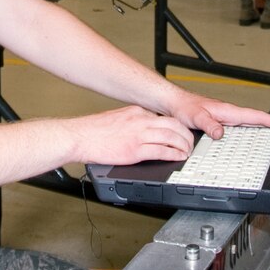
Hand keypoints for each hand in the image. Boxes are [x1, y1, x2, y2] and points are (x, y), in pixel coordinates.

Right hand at [69, 105, 195, 165]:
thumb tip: (143, 132)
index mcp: (136, 112)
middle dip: (186, 135)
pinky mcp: (134, 150)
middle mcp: (140, 120)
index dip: (177, 127)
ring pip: (171, 137)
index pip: (164, 117)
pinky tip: (178, 157)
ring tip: (187, 152)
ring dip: (183, 145)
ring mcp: (138, 134)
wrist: (79, 136)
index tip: (181, 134)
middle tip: (190, 143)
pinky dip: (173, 154)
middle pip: (174, 124)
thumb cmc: (93, 131)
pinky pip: (161, 151)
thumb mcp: (117, 119)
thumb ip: (132, 123)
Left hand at [167, 93, 269, 141]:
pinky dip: (250, 129)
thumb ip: (209, 125)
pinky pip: (240, 126)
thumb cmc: (184, 107)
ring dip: (264, 126)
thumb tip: (221, 134)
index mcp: (228, 111)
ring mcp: (226, 117)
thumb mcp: (196, 117)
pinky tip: (251, 137)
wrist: (174, 103)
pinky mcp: (220, 121)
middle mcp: (229, 113)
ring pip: (250, 122)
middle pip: (257, 119)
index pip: (256, 116)